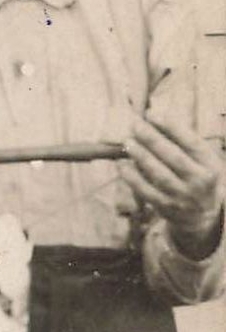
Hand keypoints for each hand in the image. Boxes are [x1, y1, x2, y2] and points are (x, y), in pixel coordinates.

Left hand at [123, 113, 224, 258]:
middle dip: (152, 139)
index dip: (172, 127)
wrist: (202, 217)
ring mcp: (181, 196)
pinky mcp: (165, 208)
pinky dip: (132, 178)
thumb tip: (155, 120)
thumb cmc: (198, 178)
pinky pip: (146, 191)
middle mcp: (198, 181)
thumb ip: (184, 143)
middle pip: (173, 157)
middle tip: (135, 125)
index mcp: (210, 165)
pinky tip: (122, 165)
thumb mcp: (203, 161)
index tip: (153, 114)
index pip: (191, 143)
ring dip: (141, 156)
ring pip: (158, 174)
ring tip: (127, 142)